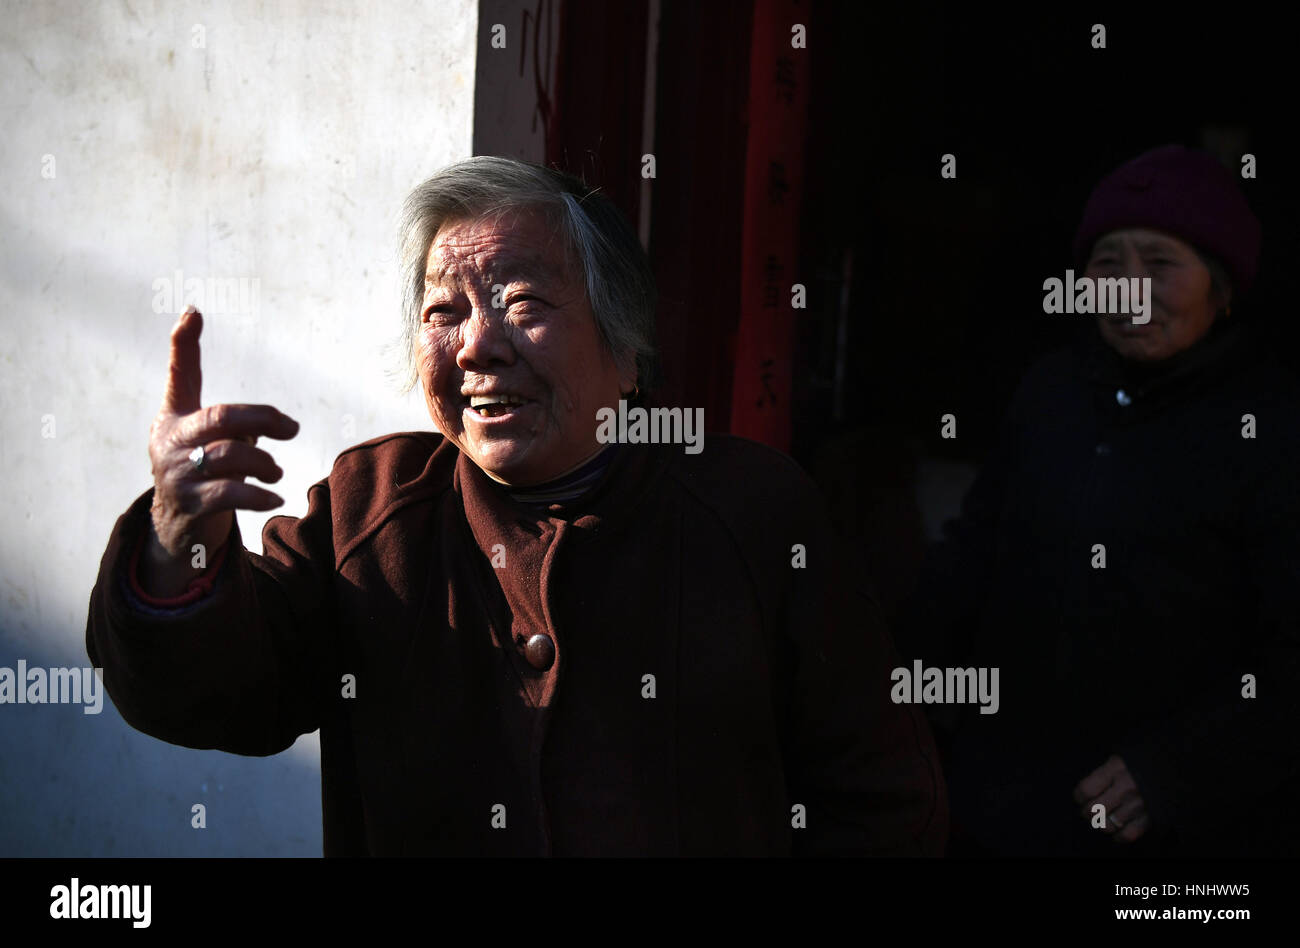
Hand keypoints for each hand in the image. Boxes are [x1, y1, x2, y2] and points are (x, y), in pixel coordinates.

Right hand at [143, 306, 298, 590]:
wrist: (175, 528)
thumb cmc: (201, 472)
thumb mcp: (208, 441)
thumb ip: (234, 424)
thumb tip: (276, 425)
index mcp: (175, 418)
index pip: (180, 375)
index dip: (184, 344)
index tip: (193, 312)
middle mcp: (171, 441)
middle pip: (221, 417)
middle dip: (263, 419)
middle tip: (292, 428)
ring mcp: (178, 473)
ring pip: (230, 456)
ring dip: (264, 463)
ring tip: (276, 472)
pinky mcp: (190, 505)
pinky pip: (230, 494)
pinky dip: (259, 496)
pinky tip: (275, 498)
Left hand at [1073, 754, 1149, 842]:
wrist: (1174, 766)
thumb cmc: (1142, 761)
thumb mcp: (1121, 757)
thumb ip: (1104, 772)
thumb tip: (1085, 792)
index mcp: (1116, 769)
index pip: (1086, 790)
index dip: (1078, 796)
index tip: (1080, 798)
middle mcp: (1126, 787)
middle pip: (1094, 809)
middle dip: (1087, 812)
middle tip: (1088, 811)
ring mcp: (1139, 804)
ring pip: (1108, 824)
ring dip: (1101, 824)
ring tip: (1102, 819)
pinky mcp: (1151, 817)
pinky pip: (1128, 834)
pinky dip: (1118, 836)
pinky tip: (1116, 831)